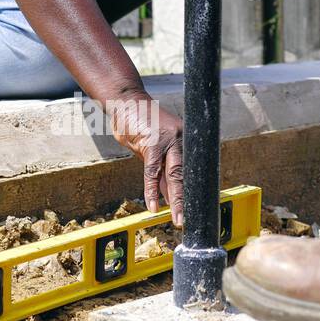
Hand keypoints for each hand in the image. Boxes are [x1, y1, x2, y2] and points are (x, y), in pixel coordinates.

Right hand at [107, 93, 184, 226]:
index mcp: (185, 141)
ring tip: (177, 219)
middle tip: (188, 218)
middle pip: (186, 175)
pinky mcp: (152, 144)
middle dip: (187, 200)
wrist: (127, 102)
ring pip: (174, 176)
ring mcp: (168, 141)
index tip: (193, 209)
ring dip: (175, 200)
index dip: (191, 192)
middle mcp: (181, 140)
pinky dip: (152, 190)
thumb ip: (162, 169)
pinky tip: (154, 206)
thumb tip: (168, 194)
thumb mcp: (153, 147)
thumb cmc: (140, 124)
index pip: (189, 171)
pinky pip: (153, 172)